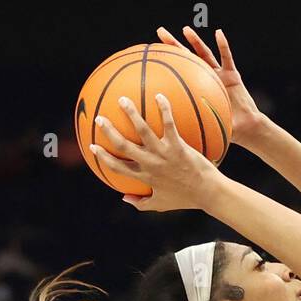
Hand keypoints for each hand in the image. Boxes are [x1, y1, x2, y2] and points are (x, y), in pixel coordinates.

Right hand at [90, 94, 220, 211]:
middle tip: (99, 119)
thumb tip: (124, 198)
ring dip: (131, 114)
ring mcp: (164, 154)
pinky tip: (159, 96)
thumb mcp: (161, 204)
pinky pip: (169, 123)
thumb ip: (141, 203)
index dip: (102, 157)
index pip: (117, 167)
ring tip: (123, 99)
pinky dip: (164, 109)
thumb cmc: (186, 199)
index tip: (92, 147)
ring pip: (143, 131)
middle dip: (109, 132)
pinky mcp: (178, 146)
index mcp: (145, 178)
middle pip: (124, 146)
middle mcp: (151, 164)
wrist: (208, 193)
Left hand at [156, 25, 263, 148]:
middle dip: (173, 44)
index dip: (165, 64)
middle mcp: (205, 78)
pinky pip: (227, 57)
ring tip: (185, 30)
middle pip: (186, 58)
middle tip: (159, 31)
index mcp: (197, 89)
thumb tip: (168, 136)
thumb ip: (189, 127)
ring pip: (204, 54)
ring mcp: (219, 74)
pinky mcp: (233, 74)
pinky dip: (223, 45)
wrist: (246, 128)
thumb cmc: (226, 130)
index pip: (177, 74)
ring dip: (195, 41)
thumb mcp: (204, 128)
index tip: (149, 54)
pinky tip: (218, 33)